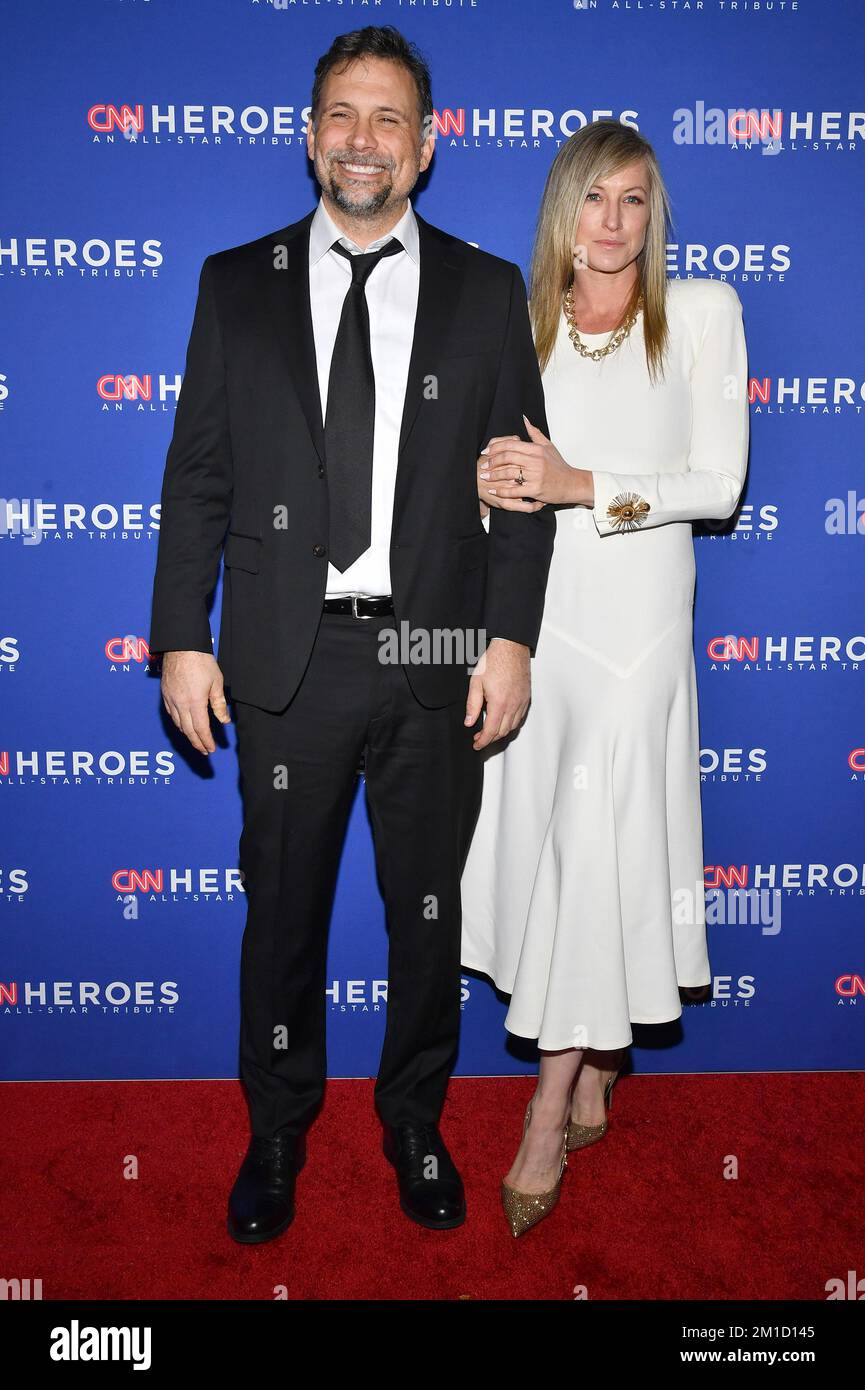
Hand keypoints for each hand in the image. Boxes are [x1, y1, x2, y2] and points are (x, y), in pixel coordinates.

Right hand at [160, 650, 230, 754]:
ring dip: (187, 735)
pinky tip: (184, 725)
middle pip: (188, 730)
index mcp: (195, 702)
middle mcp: (180, 703)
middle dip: (197, 743)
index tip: (211, 749)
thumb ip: (219, 704)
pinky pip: (171, 714)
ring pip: (178, 724)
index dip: (206, 741)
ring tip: (196, 741)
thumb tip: (224, 721)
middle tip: (204, 751)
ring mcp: (170, 699)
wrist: (181, 646)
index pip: (201, 729)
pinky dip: (178, 724)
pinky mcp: (165, 694)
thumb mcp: (216, 682)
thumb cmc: (201, 661)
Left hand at [464, 638, 530, 749]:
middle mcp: (513, 705)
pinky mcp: (526, 698)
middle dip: (490, 739)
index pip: (491, 731)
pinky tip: (503, 721)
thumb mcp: (476, 682)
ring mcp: (522, 702)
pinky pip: (520, 718)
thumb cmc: (493, 661)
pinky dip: (511, 724)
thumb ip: (472, 705)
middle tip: (479, 738)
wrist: (511, 648)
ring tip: (489, 731)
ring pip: (512, 727)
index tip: (476, 745)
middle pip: (502, 732)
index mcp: (499, 703)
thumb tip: (469, 723)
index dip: (483, 741)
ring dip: (500, 732)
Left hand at [479, 415, 593, 506]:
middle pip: (507, 457)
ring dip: (493, 475)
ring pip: (508, 472)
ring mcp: (536, 475)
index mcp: (536, 449)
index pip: (511, 444)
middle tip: (482, 465)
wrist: (572, 484)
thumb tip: (524, 419)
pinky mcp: (536, 489)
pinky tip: (494, 491)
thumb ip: (534, 433)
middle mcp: (536, 460)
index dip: (495, 447)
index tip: (486, 452)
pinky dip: (502, 491)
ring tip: (484, 477)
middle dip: (491, 461)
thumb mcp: (548, 446)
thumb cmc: (559, 466)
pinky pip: (514, 490)